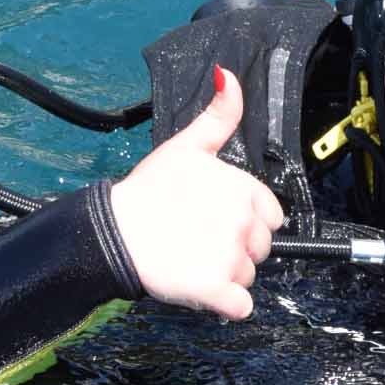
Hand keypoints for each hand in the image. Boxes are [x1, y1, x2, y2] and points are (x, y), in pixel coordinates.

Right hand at [108, 67, 286, 319]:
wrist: (113, 231)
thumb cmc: (147, 191)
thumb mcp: (186, 145)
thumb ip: (219, 115)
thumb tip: (230, 77)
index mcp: (244, 189)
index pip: (271, 216)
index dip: (246, 222)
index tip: (215, 219)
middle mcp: (244, 222)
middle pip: (262, 249)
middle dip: (236, 249)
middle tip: (198, 239)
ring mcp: (231, 257)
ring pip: (248, 277)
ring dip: (226, 276)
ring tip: (191, 258)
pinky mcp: (216, 289)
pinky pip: (240, 307)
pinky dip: (225, 305)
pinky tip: (201, 288)